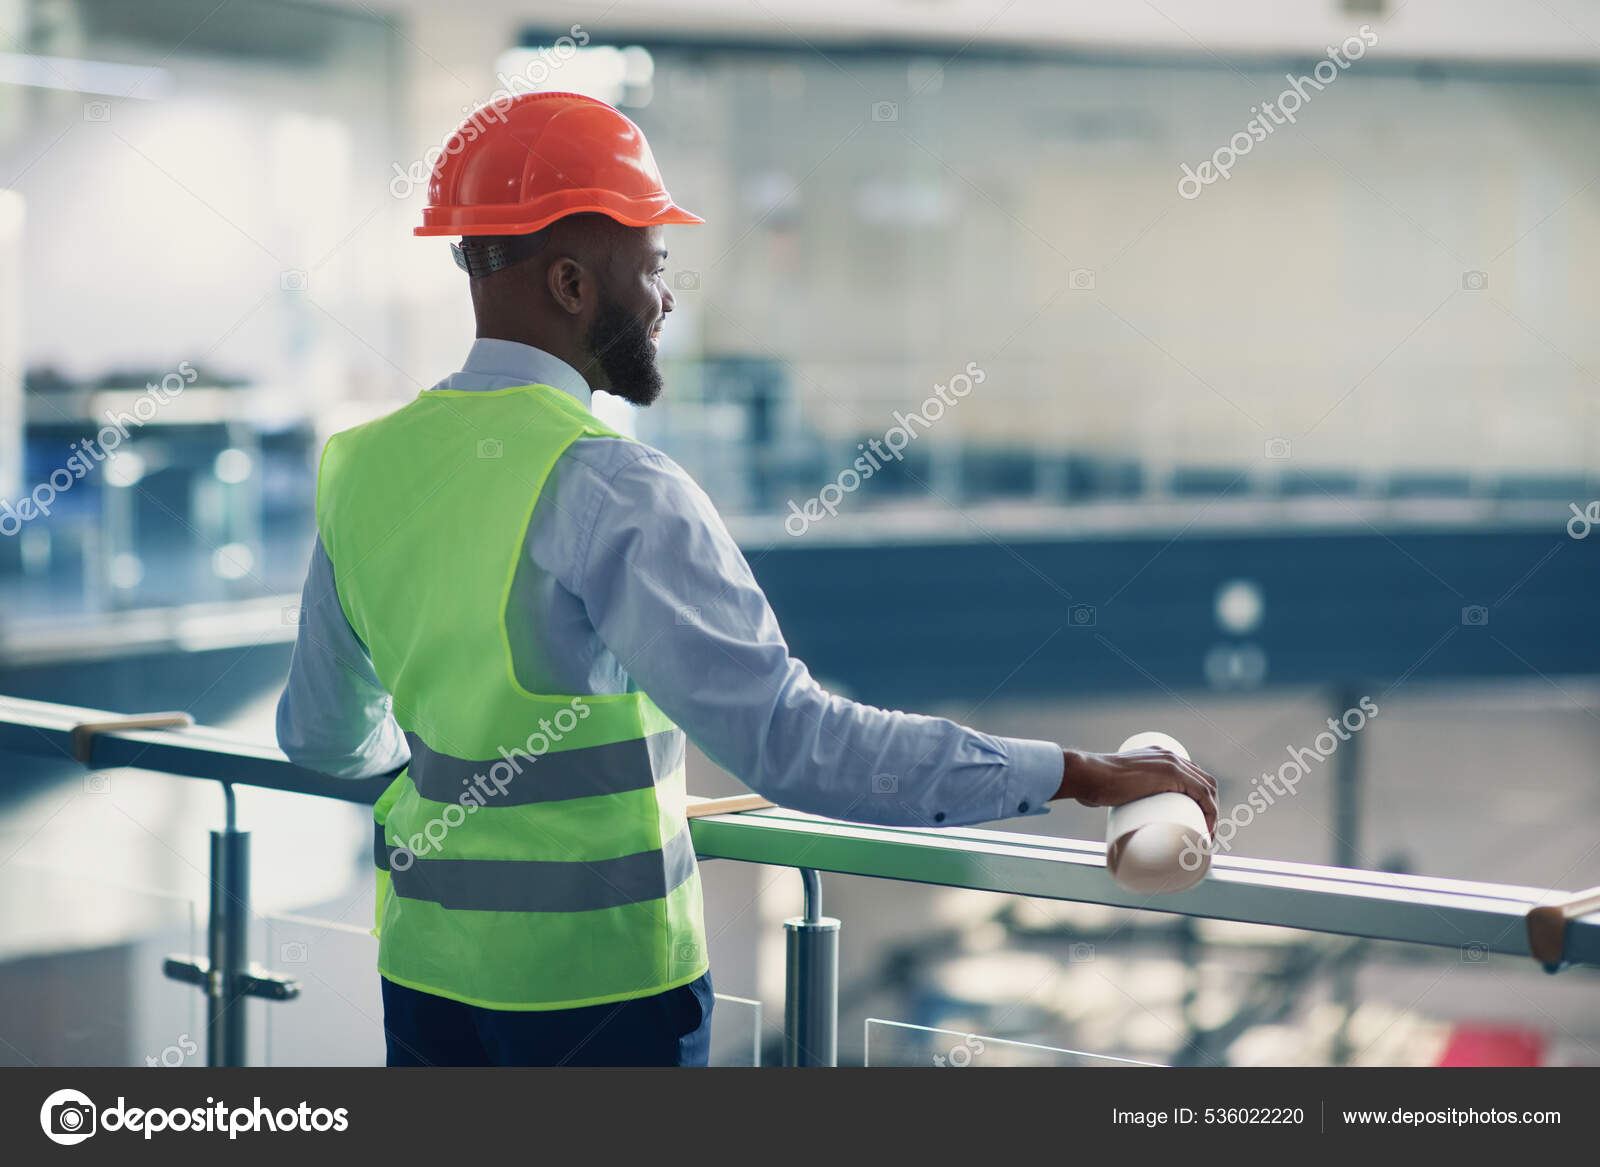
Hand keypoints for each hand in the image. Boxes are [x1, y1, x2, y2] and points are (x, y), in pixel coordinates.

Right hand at [1054, 746, 1218, 833]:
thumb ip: (1112, 797)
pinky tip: (1210, 828)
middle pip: (1203, 784)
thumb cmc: (1091, 783)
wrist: (1087, 774)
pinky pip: (1203, 794)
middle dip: (1209, 810)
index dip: (1200, 800)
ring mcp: (1172, 763)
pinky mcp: (1171, 774)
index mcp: (1159, 757)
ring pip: (1207, 790)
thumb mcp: (1111, 786)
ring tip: (1205, 837)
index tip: (1196, 821)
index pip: (1191, 777)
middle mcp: (1170, 756)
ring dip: (1213, 815)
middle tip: (1202, 833)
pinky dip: (1211, 812)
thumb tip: (1108, 818)